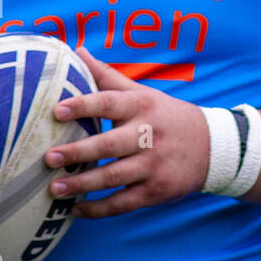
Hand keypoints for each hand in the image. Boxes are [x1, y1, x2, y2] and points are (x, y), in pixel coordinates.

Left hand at [45, 46, 209, 217]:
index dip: (83, 105)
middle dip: (78, 152)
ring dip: (82, 184)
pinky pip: (123, 203)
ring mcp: (152, 165)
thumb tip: (76, 51)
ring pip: (113, 177)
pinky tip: (74, 210)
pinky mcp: (156, 191)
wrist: (211, 147)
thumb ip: (108, 75)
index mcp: (140, 106)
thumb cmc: (164, 115)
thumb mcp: (142, 92)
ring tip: (54, 188)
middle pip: (109, 145)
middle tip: (48, 157)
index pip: (109, 103)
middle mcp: (147, 134)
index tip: (56, 111)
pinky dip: (98, 209)